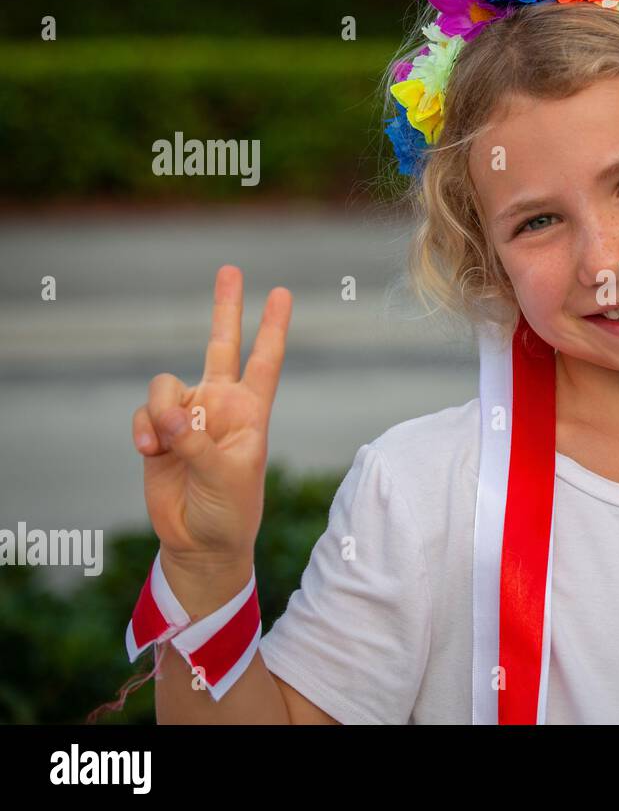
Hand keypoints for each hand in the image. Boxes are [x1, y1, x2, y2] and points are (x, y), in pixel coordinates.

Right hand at [132, 265, 292, 565]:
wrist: (200, 540)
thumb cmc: (229, 509)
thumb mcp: (227, 475)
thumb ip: (198, 442)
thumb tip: (170, 416)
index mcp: (252, 410)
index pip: (266, 360)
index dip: (273, 327)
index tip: (281, 293)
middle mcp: (220, 404)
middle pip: (222, 345)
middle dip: (225, 308)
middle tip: (230, 269)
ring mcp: (189, 416)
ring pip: (165, 386)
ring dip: (161, 412)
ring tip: (167, 444)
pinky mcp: (159, 432)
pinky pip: (144, 414)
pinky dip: (144, 429)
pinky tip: (151, 450)